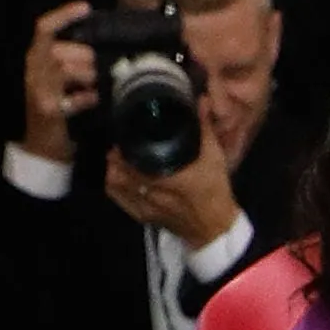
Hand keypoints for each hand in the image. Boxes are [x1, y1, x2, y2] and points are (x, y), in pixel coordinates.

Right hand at [22, 0, 97, 166]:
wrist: (42, 148)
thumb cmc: (56, 111)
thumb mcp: (57, 81)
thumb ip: (70, 64)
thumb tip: (99, 50)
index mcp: (35, 59)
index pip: (44, 28)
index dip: (64, 15)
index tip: (85, 8)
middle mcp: (33, 71)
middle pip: (57, 49)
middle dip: (83, 55)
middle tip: (100, 65)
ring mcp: (40, 92)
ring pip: (63, 69)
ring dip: (87, 74)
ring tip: (99, 82)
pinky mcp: (50, 111)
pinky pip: (71, 100)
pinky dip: (87, 99)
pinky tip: (95, 100)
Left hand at [105, 121, 240, 252]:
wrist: (216, 229)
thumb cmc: (215, 193)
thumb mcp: (214, 158)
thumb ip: (204, 129)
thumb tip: (201, 100)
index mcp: (170, 177)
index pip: (133, 157)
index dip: (124, 143)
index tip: (125, 131)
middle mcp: (154, 193)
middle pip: (119, 169)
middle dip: (116, 154)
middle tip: (121, 144)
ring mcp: (147, 207)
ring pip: (115, 184)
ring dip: (113, 169)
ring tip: (119, 159)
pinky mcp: (144, 219)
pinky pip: (119, 200)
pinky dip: (114, 186)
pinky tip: (119, 177)